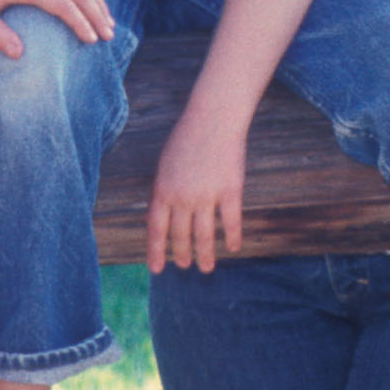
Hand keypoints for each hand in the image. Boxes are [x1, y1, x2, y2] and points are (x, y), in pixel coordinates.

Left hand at [149, 99, 251, 272]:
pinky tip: (233, 247)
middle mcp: (182, 197)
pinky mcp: (230, 191)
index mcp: (162, 190)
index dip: (156, 251)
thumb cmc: (185, 140)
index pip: (156, 229)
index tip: (157, 270)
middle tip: (185, 267)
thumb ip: (162, 193)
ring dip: (205, 254)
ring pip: (205, 235)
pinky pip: (231, 222)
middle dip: (182, 254)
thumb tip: (157, 218)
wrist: (212, 119)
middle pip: (181, 235)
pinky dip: (232, 237)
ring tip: (206, 268)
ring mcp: (207, 195)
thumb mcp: (164, 166)